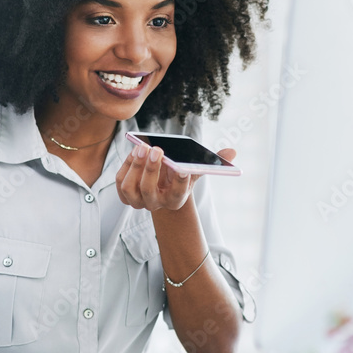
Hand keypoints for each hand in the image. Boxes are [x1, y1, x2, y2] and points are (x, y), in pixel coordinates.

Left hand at [116, 144, 235, 210]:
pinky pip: (121, 181)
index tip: (182, 167)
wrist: (162, 187)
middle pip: (150, 192)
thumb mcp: (195, 169)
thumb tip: (232, 152)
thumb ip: (212, 162)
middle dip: (152, 170)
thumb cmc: (179, 176)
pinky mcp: (125, 195)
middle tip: (157, 149)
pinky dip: (127, 165)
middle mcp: (156, 204)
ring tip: (143, 148)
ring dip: (136, 167)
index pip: (178, 194)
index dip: (180, 182)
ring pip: (131, 188)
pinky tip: (135, 152)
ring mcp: (138, 201)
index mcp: (176, 200)